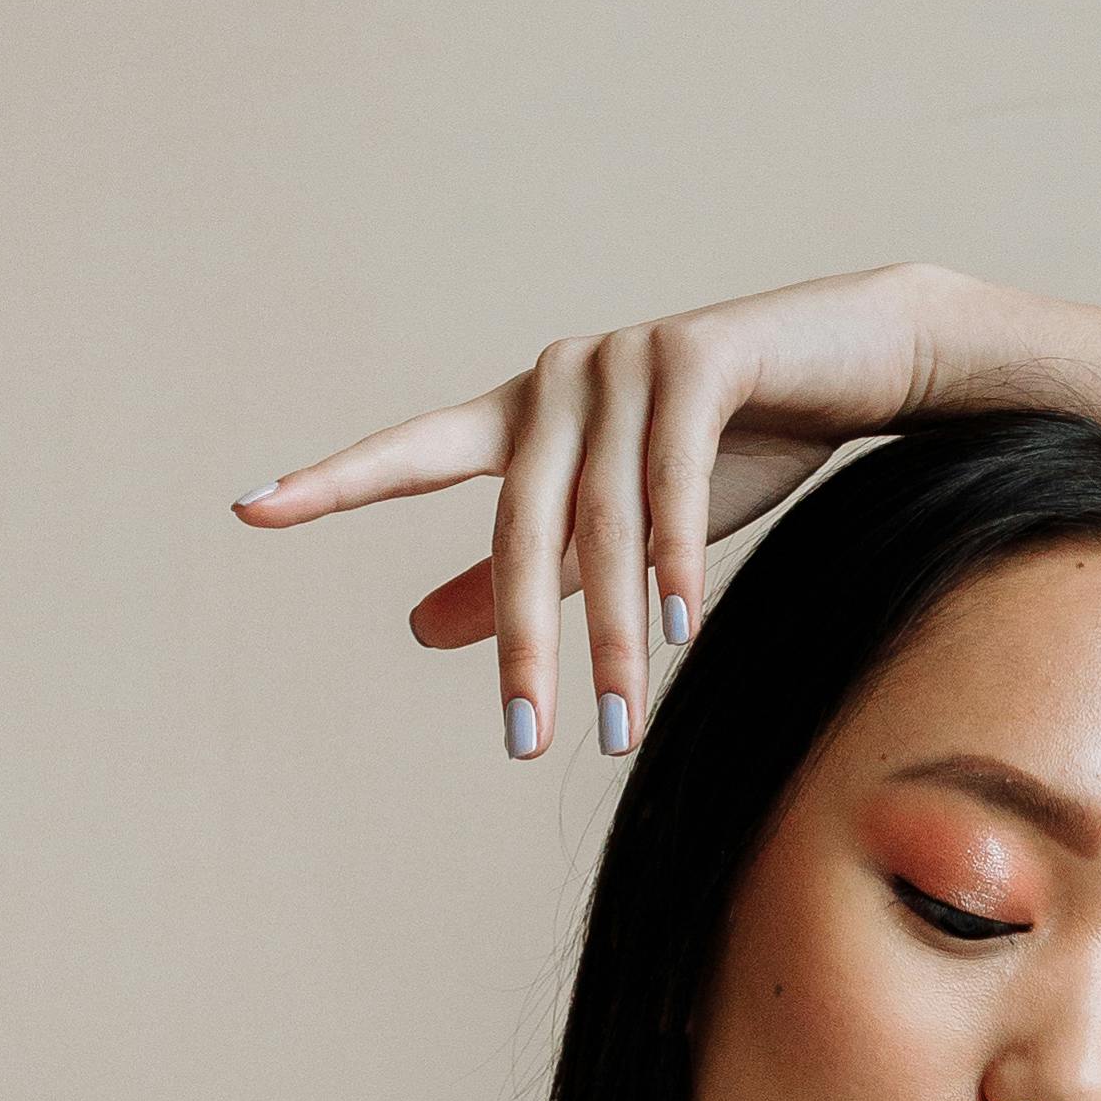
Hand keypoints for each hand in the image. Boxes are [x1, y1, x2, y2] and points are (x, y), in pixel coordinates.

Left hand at [227, 260, 980, 768]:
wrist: (850, 365)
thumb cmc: (734, 447)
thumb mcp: (615, 528)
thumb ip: (521, 574)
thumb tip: (418, 630)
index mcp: (525, 415)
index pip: (414, 457)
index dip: (334, 484)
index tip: (250, 510)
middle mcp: (559, 377)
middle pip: (519, 527)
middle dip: (523, 642)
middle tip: (523, 744)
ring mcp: (625, 360)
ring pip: (605, 523)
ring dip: (615, 635)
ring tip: (619, 726)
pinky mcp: (697, 356)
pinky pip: (675, 478)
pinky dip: (677, 559)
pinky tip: (677, 629)